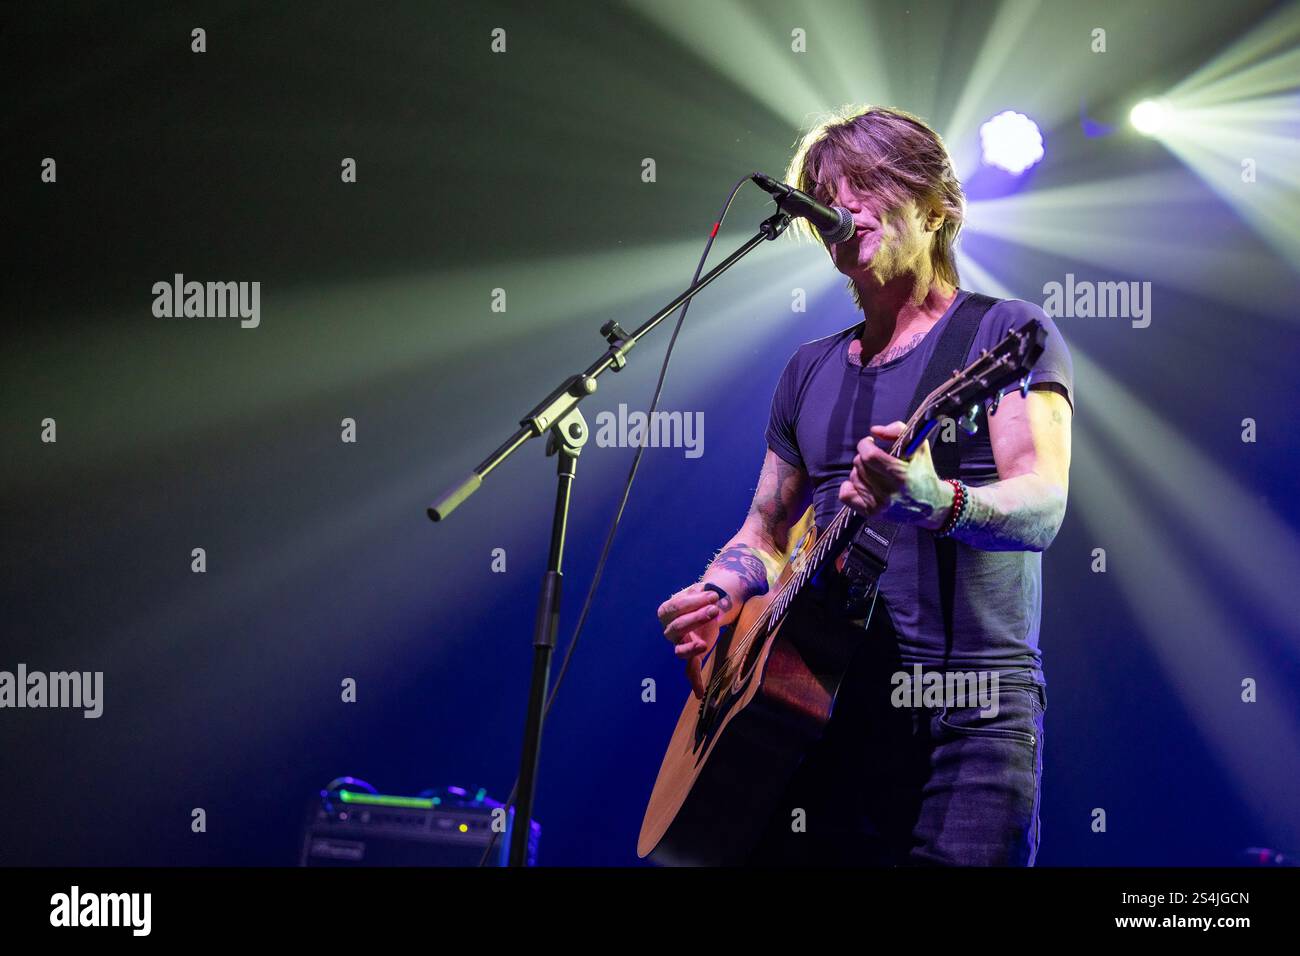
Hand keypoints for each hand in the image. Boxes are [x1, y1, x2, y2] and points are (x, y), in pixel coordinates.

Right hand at [657, 583, 724, 698]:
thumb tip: (712, 594)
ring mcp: (680, 644)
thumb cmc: (700, 598)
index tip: (713, 596)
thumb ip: (703, 593)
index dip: (694, 602)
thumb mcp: (700, 591)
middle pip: (677, 627)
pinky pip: (690, 670)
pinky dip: (694, 682)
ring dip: (691, 648)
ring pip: (679, 651)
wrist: (706, 605)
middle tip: (714, 610)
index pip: (675, 607)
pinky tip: (700, 693)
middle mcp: (669, 630)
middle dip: (696, 618)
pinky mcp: (692, 655)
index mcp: (667, 611)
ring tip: (704, 645)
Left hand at [837, 420, 952, 529]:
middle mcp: (889, 492)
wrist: (931, 506)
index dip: (865, 445)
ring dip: (860, 471)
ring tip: (874, 472)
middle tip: (874, 458)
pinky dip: (849, 486)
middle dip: (864, 457)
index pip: (869, 456)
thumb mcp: (919, 448)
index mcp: (901, 475)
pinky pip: (847, 495)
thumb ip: (898, 431)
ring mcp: (879, 504)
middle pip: (860, 465)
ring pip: (854, 477)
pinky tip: (861, 483)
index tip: (870, 443)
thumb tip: (874, 431)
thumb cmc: (923, 474)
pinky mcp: (872, 513)